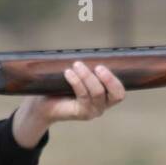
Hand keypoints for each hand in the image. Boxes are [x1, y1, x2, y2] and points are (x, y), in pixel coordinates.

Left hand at [11, 61, 125, 147]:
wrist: (45, 104)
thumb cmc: (63, 88)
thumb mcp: (80, 77)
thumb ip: (88, 68)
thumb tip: (90, 51)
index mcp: (106, 97)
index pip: (119, 93)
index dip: (114, 80)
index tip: (101, 66)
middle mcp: (102, 106)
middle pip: (114, 94)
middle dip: (107, 78)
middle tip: (97, 66)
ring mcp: (92, 111)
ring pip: (97, 93)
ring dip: (87, 76)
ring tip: (77, 65)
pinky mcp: (81, 113)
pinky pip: (83, 96)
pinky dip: (76, 81)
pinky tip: (68, 73)